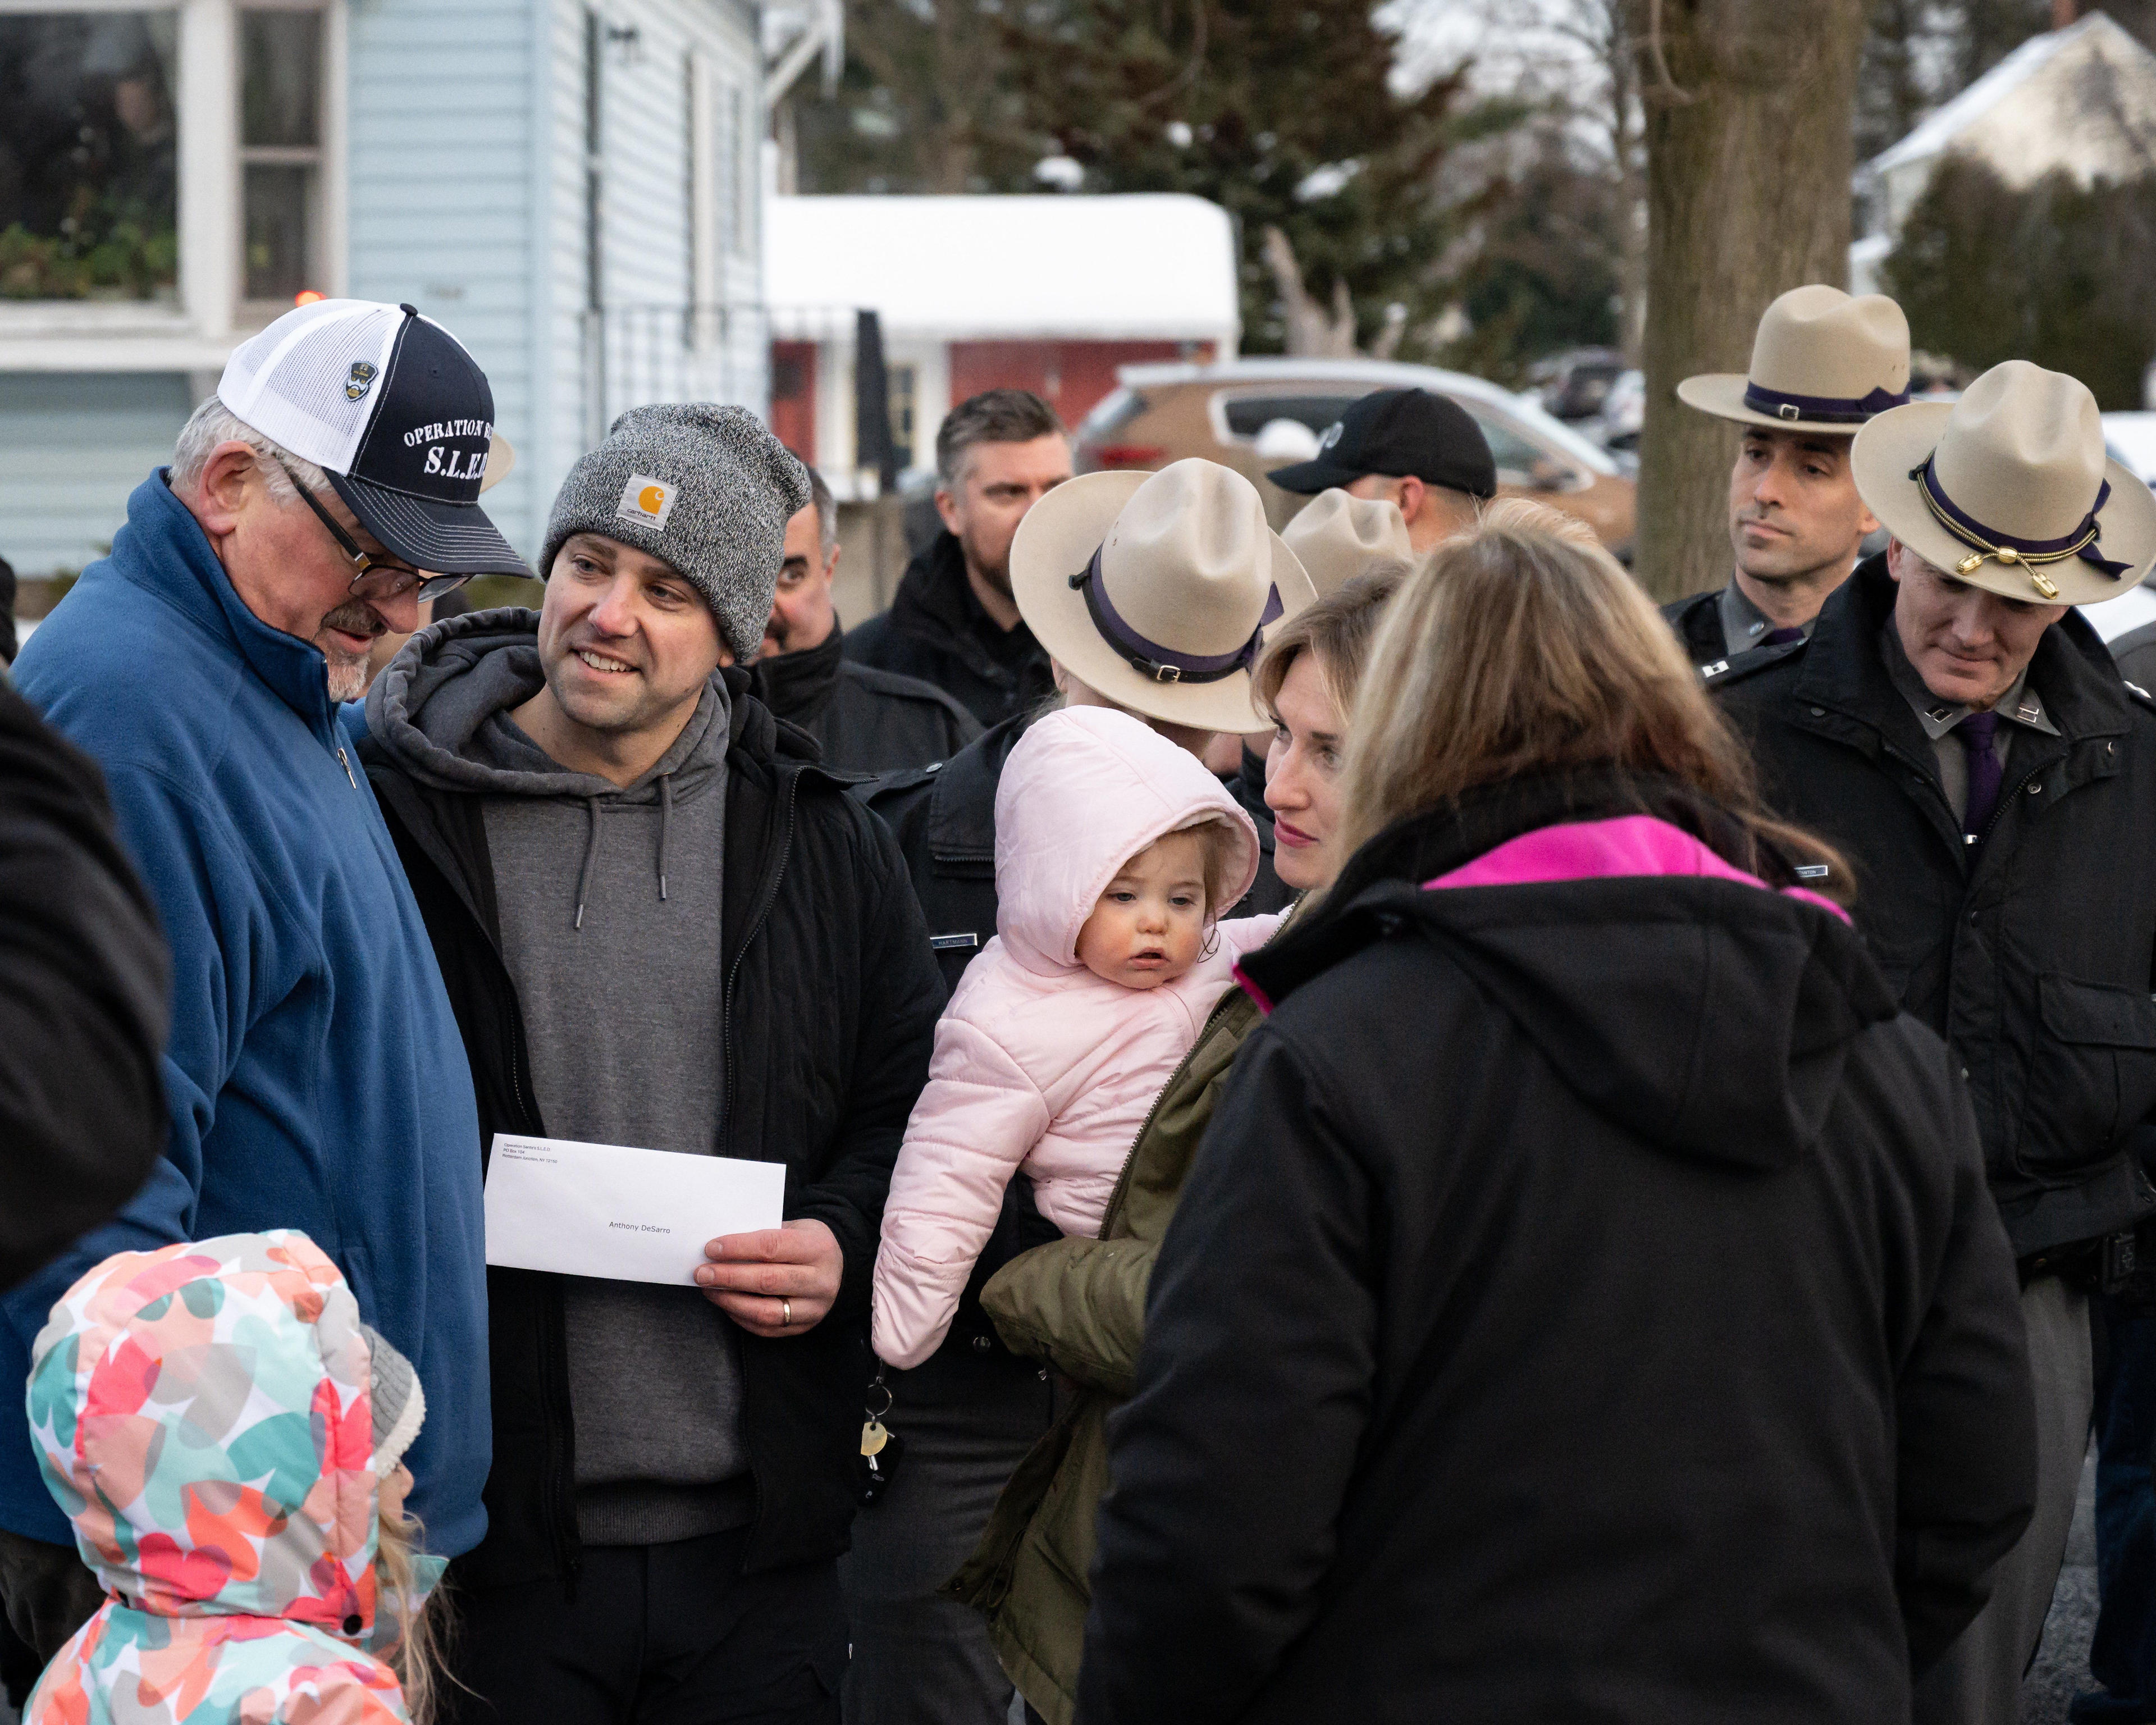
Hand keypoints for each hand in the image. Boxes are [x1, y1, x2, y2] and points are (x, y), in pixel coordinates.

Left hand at [697, 1218, 841, 1336]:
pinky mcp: (804, 1327)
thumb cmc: (807, 1244)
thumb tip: (720, 1248)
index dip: (738, 1248)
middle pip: (767, 1281)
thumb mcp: (795, 1229)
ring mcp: (814, 1308)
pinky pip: (767, 1329)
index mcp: (817, 1248)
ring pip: (766, 1311)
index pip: (771, 1247)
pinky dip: (741, 1317)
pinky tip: (726, 1304)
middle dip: (728, 1277)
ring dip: (731, 1301)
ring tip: (709, 1290)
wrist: (841, 1267)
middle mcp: (820, 1281)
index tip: (711, 1248)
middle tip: (701, 1273)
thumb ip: (763, 1237)